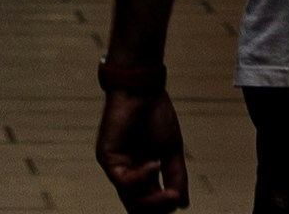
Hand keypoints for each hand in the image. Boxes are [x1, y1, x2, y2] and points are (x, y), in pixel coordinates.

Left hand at [95, 70, 187, 205]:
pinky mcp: (107, 158)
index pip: (150, 203)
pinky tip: (155, 165)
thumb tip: (182, 204)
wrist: (143, 87)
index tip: (179, 202)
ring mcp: (116, 167)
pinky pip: (124, 181)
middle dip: (158, 209)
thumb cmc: (155, 113)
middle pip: (140, 208)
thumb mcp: (171, 150)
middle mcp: (128, 172)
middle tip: (174, 201)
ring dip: (153, 201)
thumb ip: (176, 177)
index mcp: (143, 172)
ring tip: (170, 192)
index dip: (163, 207)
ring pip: (132, 200)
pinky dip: (142, 178)